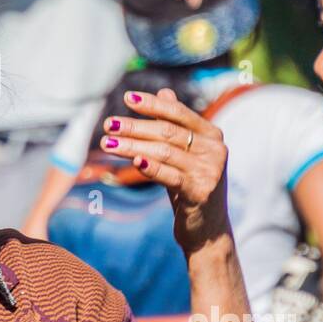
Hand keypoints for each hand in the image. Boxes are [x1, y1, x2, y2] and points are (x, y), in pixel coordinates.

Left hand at [101, 87, 229, 256]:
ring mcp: (210, 170)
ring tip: (107, 143)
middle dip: (134, 127)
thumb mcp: (184, 153)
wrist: (208, 230)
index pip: (178, 112)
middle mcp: (215, 149)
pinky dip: (151, 167)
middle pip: (167, 131)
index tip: (127, 98)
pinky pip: (170, 175)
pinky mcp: (201, 191)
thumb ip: (175, 124)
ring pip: (164, 151)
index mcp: (212, 134)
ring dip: (132, 146)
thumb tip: (164, 91)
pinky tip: (134, 160)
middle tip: (108, 125)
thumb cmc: (191, 186)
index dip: (152, 104)